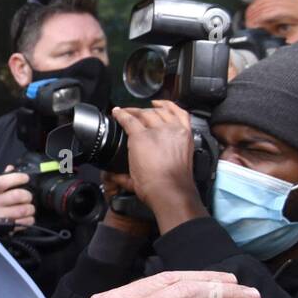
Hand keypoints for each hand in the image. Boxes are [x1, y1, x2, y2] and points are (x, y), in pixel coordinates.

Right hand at [0, 165, 33, 225]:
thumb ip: (3, 178)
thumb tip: (11, 167)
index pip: (2, 181)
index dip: (17, 178)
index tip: (26, 178)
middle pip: (16, 195)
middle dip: (27, 195)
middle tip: (28, 197)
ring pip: (22, 210)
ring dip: (30, 208)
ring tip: (29, 208)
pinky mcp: (4, 228)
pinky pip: (23, 223)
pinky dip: (29, 220)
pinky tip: (27, 217)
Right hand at [111, 100, 205, 232]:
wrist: (172, 192)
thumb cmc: (152, 187)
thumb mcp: (129, 179)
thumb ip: (118, 175)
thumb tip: (112, 174)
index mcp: (140, 138)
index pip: (128, 119)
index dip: (120, 114)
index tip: (117, 112)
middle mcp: (158, 130)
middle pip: (144, 113)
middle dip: (133, 111)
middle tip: (128, 113)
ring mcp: (173, 130)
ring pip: (161, 111)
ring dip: (151, 108)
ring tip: (145, 108)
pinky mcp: (185, 134)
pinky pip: (179, 113)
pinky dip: (171, 106)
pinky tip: (164, 105)